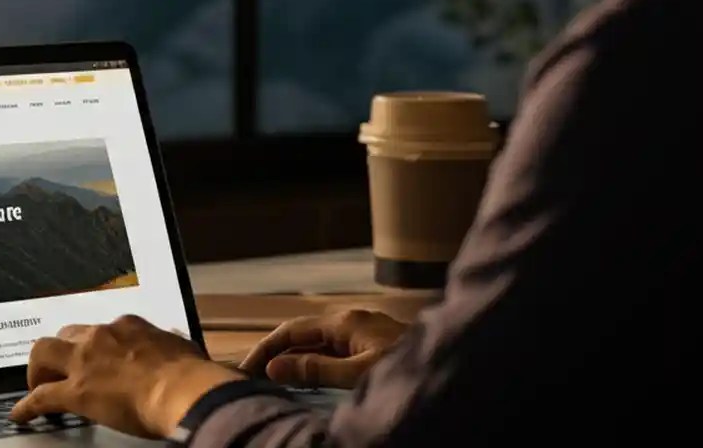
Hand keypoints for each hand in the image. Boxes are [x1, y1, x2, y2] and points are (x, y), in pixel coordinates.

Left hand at [10, 315, 243, 437]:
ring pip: (44, 353)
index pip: (101, 330)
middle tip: (60, 369)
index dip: (94, 344)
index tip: (94, 355)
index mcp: (128, 326)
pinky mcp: (75, 391)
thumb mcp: (182, 347)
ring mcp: (85, 361)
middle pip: (67, 334)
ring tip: (37, 386)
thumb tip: (177, 346)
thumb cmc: (189, 373)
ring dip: (39, 370)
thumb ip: (170, 345)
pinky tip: (21, 415)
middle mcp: (102, 336)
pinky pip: (41, 397)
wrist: (182, 389)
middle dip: (61, 351)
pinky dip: (27, 407)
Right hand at [238, 310, 408, 388]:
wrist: (456, 366)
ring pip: (319, 344)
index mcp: (345, 322)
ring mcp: (364, 333)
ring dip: (296, 360)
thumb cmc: (408, 367)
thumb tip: (275, 366)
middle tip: (254, 378)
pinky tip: (309, 378)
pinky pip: (334, 351)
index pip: (292, 330)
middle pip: (304, 335)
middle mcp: (351, 322)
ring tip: (274, 381)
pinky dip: (315, 363)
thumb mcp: (357, 373)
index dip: (266, 348)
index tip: (246, 369)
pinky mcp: (374, 345)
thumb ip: (316, 369)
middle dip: (277, 354)